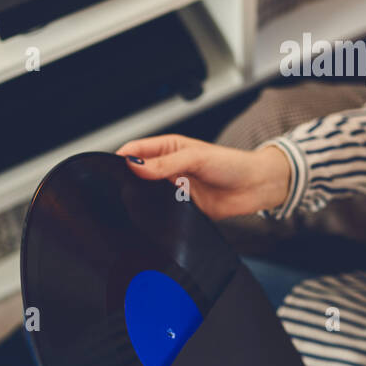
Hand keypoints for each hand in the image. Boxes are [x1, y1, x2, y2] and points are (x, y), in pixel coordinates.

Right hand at [114, 135, 291, 219]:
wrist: (256, 187)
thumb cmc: (232, 164)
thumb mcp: (196, 158)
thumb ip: (165, 163)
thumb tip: (134, 165)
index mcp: (168, 149)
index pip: (135, 150)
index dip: (121, 157)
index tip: (108, 169)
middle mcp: (168, 168)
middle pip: (136, 173)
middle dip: (126, 180)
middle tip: (116, 189)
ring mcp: (173, 189)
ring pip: (146, 195)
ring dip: (140, 198)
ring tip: (133, 203)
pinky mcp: (181, 209)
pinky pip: (162, 213)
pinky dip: (155, 215)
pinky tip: (152, 217)